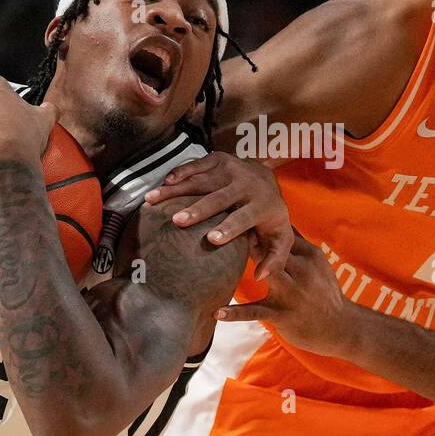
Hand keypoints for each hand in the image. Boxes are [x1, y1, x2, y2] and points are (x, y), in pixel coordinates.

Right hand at [144, 152, 292, 279]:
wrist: (267, 179)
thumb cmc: (269, 217)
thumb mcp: (281, 239)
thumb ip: (275, 259)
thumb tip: (260, 276)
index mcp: (261, 205)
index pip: (243, 218)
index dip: (229, 228)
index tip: (211, 239)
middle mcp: (246, 184)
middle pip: (219, 197)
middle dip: (198, 209)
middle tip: (178, 221)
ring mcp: (231, 169)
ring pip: (202, 180)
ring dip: (177, 190)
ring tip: (154, 200)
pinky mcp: (219, 159)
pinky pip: (197, 165)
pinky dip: (180, 172)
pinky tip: (164, 183)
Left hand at [213, 233, 350, 355]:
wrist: (341, 328)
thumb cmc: (325, 293)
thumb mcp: (319, 265)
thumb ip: (299, 246)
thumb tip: (283, 221)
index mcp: (311, 255)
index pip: (283, 234)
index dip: (261, 225)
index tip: (239, 216)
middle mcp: (303, 271)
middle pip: (272, 248)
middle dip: (249, 238)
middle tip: (222, 230)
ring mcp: (293, 294)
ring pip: (266, 272)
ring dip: (242, 264)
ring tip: (217, 259)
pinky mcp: (283, 315)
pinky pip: (255, 312)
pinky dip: (235, 313)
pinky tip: (216, 312)